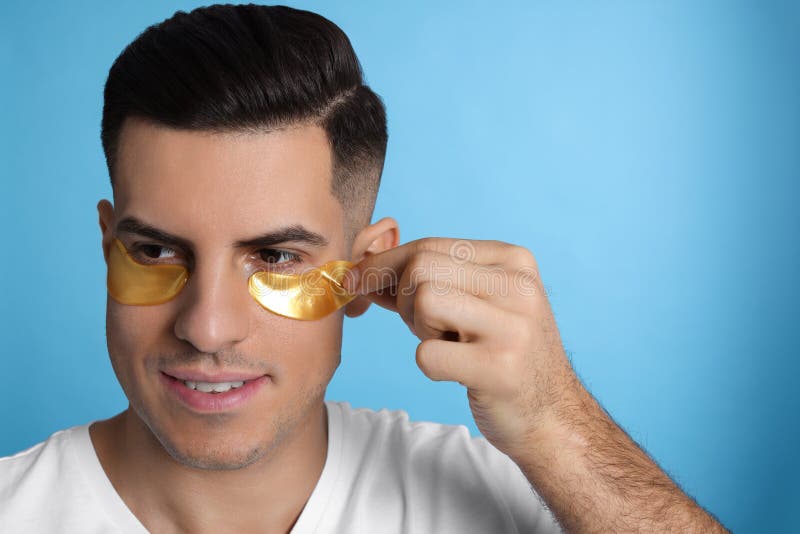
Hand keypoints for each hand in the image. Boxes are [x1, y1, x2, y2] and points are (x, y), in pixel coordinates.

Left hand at [344, 237, 575, 458]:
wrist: (550, 415)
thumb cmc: (501, 354)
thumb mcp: (475, 302)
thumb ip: (429, 279)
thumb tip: (362, 268)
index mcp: (513, 260)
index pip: (430, 244)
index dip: (383, 265)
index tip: (358, 282)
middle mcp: (518, 286)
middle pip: (421, 266)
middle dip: (401, 296)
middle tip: (424, 326)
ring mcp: (512, 327)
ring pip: (423, 300)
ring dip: (418, 328)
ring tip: (448, 343)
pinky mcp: (498, 368)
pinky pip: (427, 354)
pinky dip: (429, 365)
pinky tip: (457, 370)